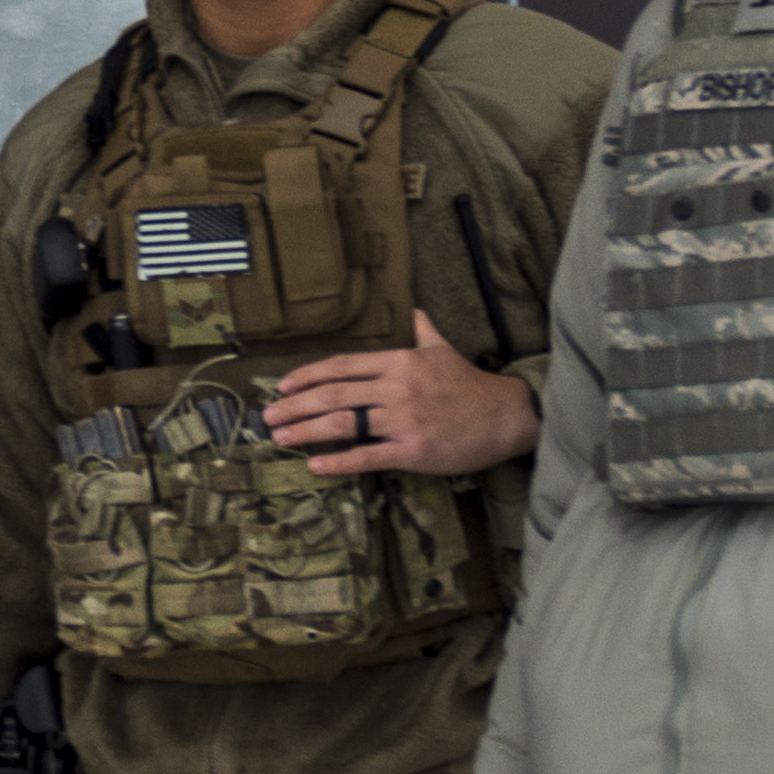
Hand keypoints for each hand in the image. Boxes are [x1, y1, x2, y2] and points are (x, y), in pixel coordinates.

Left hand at [259, 310, 536, 480]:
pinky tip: (315, 465)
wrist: (506, 416)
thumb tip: (414, 308)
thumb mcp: (443, 349)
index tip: (282, 387)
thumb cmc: (470, 384)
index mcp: (398, 362)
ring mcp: (403, 420)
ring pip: (342, 424)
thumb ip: (422, 330)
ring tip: (280, 437)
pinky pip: (367, 456)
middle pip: (333, 395)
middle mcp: (396, 388)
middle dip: (295, 406)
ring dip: (305, 430)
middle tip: (268, 417)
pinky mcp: (413, 450)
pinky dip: (338, 461)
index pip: (341, 366)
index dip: (307, 376)